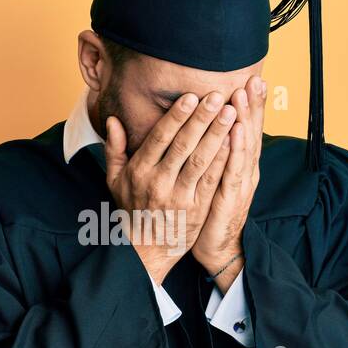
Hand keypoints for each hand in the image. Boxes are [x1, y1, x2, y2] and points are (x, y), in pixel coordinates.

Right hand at [105, 91, 235, 283]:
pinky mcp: (196, 209)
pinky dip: (223, 161)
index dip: (176, 117)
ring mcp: (179, 197)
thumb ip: (114, 149)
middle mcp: (158, 183)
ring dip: (216, 136)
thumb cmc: (132, 208)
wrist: (145, 251)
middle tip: (216, 97)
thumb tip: (113, 120)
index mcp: (139, 172)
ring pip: (200, 161)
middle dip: (201, 120)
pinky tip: (234, 142)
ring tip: (230, 113)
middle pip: (183, 146)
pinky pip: (211, 181)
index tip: (190, 97)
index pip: (159, 139)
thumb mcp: (114, 180)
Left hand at [192, 75, 265, 292]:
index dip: (251, 105)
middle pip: (251, 132)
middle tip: (255, 78)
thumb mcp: (213, 178)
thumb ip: (214, 152)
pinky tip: (235, 131)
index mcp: (240, 164)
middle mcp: (245, 170)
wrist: (217, 248)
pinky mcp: (231, 199)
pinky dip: (236, 150)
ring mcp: (240, 184)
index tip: (253, 78)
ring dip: (245, 120)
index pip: (247, 128)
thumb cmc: (211, 211)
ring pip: (244, 147)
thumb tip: (213, 126)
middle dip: (253, 105)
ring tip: (243, 96)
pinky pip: (233, 171)